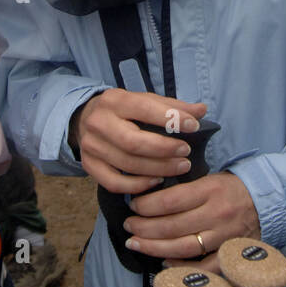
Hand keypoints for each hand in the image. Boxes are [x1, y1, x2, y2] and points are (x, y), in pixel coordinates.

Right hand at [69, 88, 206, 193]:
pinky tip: (156, 181)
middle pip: (134, 142)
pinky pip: (114, 183)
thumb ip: (172, 106)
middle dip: (164, 149)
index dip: (171, 118)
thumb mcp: (144, 101)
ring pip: (127, 164)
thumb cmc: (123, 111)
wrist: (84, 119)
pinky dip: (138, 186)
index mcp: (115, 100)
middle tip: (186, 152)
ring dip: (158, 169)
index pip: (144, 108)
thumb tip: (201, 110)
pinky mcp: (89, 166)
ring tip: (180, 166)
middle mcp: (99, 122)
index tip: (194, 126)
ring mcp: (92, 146)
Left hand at [123, 172, 260, 260]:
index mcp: (210, 190)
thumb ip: (185, 189)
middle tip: (129, 228)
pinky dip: (183, 267)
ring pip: (183, 247)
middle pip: (172, 226)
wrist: (268, 199)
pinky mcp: (231, 251)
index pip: (170, 201)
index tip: (133, 206)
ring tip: (137, 244)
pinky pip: (204, 266)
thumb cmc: (233, 187)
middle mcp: (216, 213)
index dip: (146, 206)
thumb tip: (152, 197)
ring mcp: (224, 236)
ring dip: (155, 247)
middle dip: (144, 228)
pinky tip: (165, 262)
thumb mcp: (210, 178)